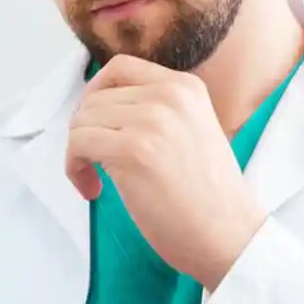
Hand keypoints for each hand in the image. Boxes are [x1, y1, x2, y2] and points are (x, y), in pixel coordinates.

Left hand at [66, 55, 266, 289]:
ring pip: (82, 120)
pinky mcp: (133, 150)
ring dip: (78, 152)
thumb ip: (157, 113)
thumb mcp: (191, 132)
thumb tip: (101, 109)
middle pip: (95, 97)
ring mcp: (151, 121)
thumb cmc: (209, 198)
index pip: (119, 68)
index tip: (94, 125)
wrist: (229, 235)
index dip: (95, 95)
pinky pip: (79, 144)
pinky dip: (75, 167)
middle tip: (93, 164)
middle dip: (84, 131)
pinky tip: (92, 190)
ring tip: (95, 180)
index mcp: (185, 87)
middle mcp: (169, 95)